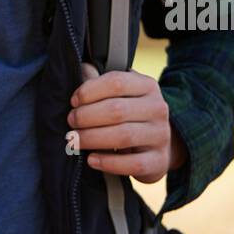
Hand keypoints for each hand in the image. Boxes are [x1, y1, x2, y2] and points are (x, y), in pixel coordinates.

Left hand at [66, 62, 184, 185]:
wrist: (161, 144)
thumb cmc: (131, 114)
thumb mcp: (121, 94)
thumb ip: (99, 82)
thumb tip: (81, 68)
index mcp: (147, 86)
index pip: (116, 82)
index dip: (89, 91)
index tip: (74, 101)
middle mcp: (157, 108)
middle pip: (117, 110)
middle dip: (87, 116)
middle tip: (71, 121)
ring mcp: (160, 135)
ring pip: (124, 136)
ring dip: (93, 138)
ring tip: (76, 140)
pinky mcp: (159, 161)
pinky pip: (133, 164)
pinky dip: (109, 163)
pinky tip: (91, 160)